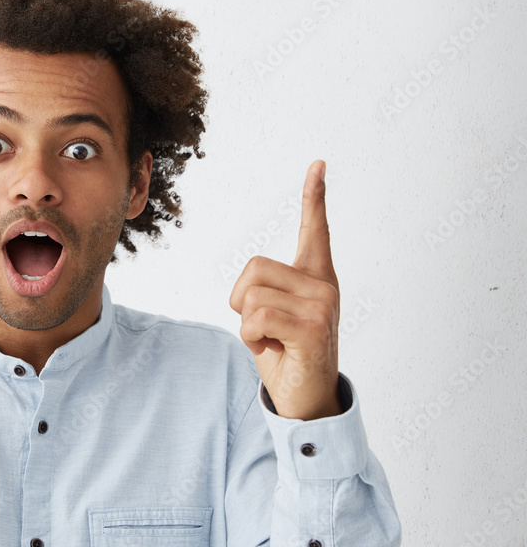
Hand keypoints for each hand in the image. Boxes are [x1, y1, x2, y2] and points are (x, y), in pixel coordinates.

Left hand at [229, 160, 340, 419]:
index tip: (317, 164)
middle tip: (267, 329)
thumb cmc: (286, 354)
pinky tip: (275, 350)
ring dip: (248, 324)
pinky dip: (252, 338)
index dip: (313, 196)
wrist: (306, 402)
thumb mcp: (273, 314)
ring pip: (250, 295)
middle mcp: (324, 285)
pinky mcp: (312, 327)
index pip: (314, 229)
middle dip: (243, 301)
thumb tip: (251, 285)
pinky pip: (256, 317)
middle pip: (253, 268)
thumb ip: (266, 290)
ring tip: (273, 341)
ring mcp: (321, 305)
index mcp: (315, 276)